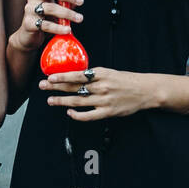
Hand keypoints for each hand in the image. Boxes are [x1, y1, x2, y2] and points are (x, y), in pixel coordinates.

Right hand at [10, 0, 82, 51]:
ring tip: (78, 20)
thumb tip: (75, 3)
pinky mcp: (29, 23)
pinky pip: (46, 24)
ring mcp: (30, 9)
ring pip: (51, 8)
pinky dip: (58, 27)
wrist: (28, 38)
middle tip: (80, 3)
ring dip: (67, 14)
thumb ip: (64, 3)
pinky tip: (67, 29)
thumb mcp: (55, 9)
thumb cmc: (44, 20)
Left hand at [40, 67, 155, 120]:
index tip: (50, 77)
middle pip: (74, 88)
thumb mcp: (109, 72)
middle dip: (56, 87)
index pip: (77, 75)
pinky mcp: (108, 112)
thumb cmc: (126, 80)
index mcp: (101, 74)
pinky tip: (69, 112)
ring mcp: (104, 100)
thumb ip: (93, 75)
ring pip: (78, 101)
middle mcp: (101, 86)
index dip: (62, 77)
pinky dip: (77, 115)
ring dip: (62, 101)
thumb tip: (75, 76)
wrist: (145, 90)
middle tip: (43, 86)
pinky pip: (89, 115)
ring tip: (50, 100)